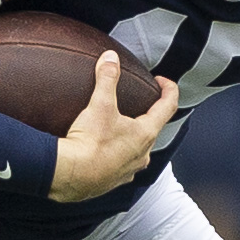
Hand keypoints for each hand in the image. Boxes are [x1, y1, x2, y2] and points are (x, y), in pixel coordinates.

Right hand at [48, 53, 178, 202]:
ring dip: (132, 137)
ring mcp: (129, 170)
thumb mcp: (99, 105)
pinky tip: (103, 150)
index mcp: (145, 133)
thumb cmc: (89, 142)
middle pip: (153, 129)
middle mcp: (142, 154)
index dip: (169, 89)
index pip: (168, 106)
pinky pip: (121, 165)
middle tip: (139, 103)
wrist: (70, 176)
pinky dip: (116, 154)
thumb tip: (110, 57)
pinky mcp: (114, 181)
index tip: (162, 80)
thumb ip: (107, 78)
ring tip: (119, 127)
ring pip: (138, 150)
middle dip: (148, 114)